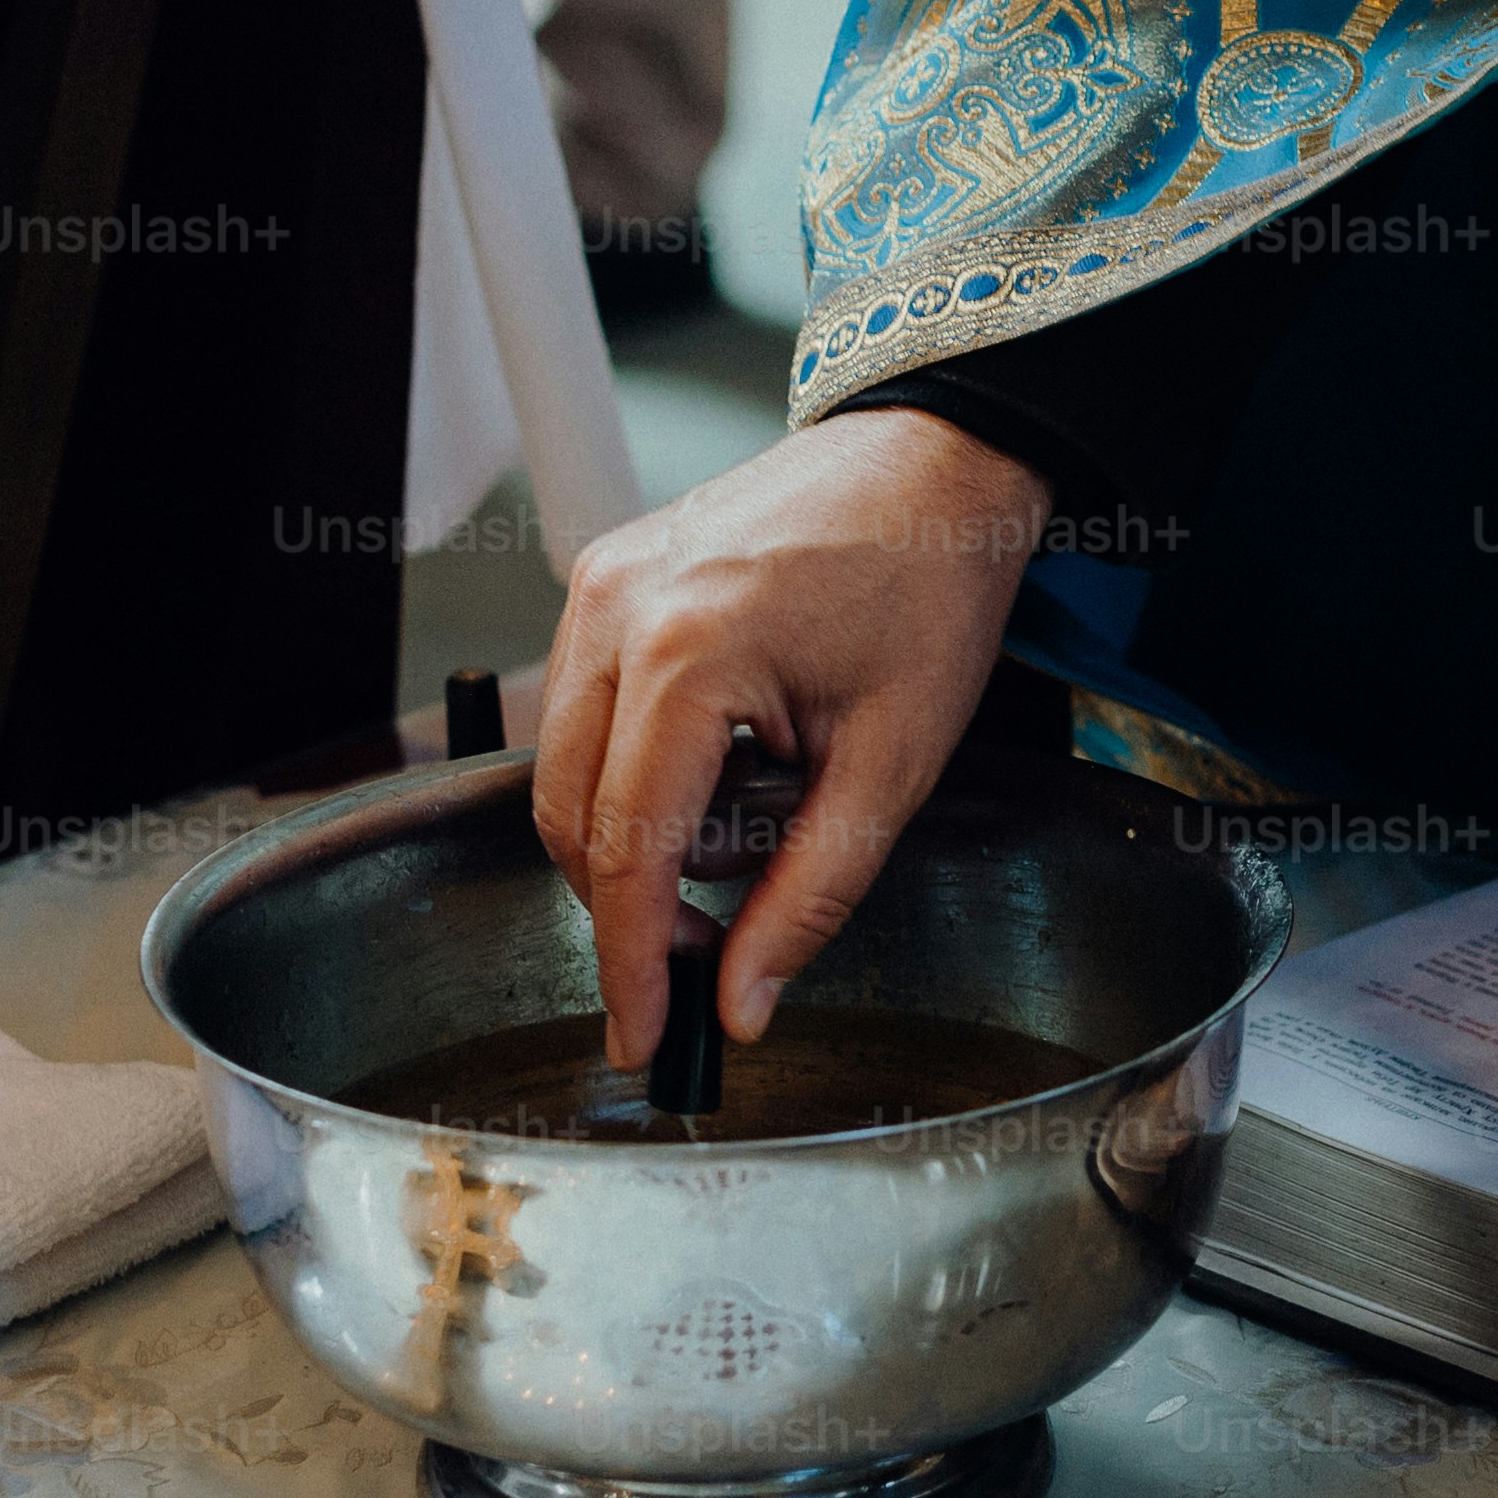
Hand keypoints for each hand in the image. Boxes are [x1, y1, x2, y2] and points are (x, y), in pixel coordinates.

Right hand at [534, 407, 1048, 1063]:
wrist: (934, 461)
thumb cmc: (929, 584)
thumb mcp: (893, 763)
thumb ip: (810, 894)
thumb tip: (742, 999)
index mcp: (690, 651)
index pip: (627, 849)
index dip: (630, 962)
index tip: (644, 1035)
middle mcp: (620, 609)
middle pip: (571, 817)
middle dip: (632, 904)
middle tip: (716, 948)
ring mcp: (600, 584)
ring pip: (563, 768)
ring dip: (636, 834)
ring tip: (750, 828)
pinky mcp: (604, 577)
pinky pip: (581, 708)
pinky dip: (634, 766)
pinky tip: (725, 764)